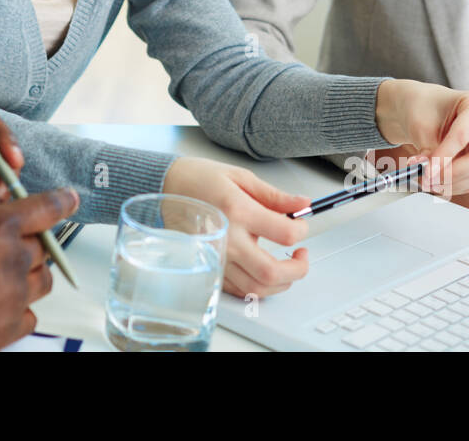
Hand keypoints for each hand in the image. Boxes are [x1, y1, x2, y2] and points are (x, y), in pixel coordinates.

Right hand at [0, 187, 79, 350]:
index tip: (70, 199)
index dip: (62, 201)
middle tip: (11, 246)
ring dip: (32, 275)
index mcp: (2, 225)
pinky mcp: (10, 326)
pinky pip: (30, 316)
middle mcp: (16, 258)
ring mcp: (16, 294)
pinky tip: (1, 306)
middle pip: (43, 246)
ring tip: (6, 277)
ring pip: (43, 280)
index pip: (45, 207)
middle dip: (33, 243)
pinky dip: (20, 310)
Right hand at [162, 157, 312, 299]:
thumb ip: (274, 195)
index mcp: (238, 211)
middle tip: (302, 256)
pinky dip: (258, 286)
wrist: (167, 188)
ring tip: (287, 265)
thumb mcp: (241, 178)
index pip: (284, 233)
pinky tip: (264, 271)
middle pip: (272, 271)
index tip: (300, 224)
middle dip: (298, 269)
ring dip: (282, 282)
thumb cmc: (200, 179)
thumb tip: (301, 204)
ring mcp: (218, 257)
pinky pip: (239, 289)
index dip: (302, 230)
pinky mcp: (211, 266)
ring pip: (257, 288)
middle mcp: (228, 239)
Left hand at [374, 80, 468, 196]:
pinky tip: (436, 181)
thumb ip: (429, 149)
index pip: (463, 135)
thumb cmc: (422, 107)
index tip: (427, 170)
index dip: (444, 155)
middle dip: (451, 173)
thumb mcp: (420, 125)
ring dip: (450, 182)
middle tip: (428, 179)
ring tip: (426, 180)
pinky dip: (453, 184)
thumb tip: (431, 174)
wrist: (422, 108)